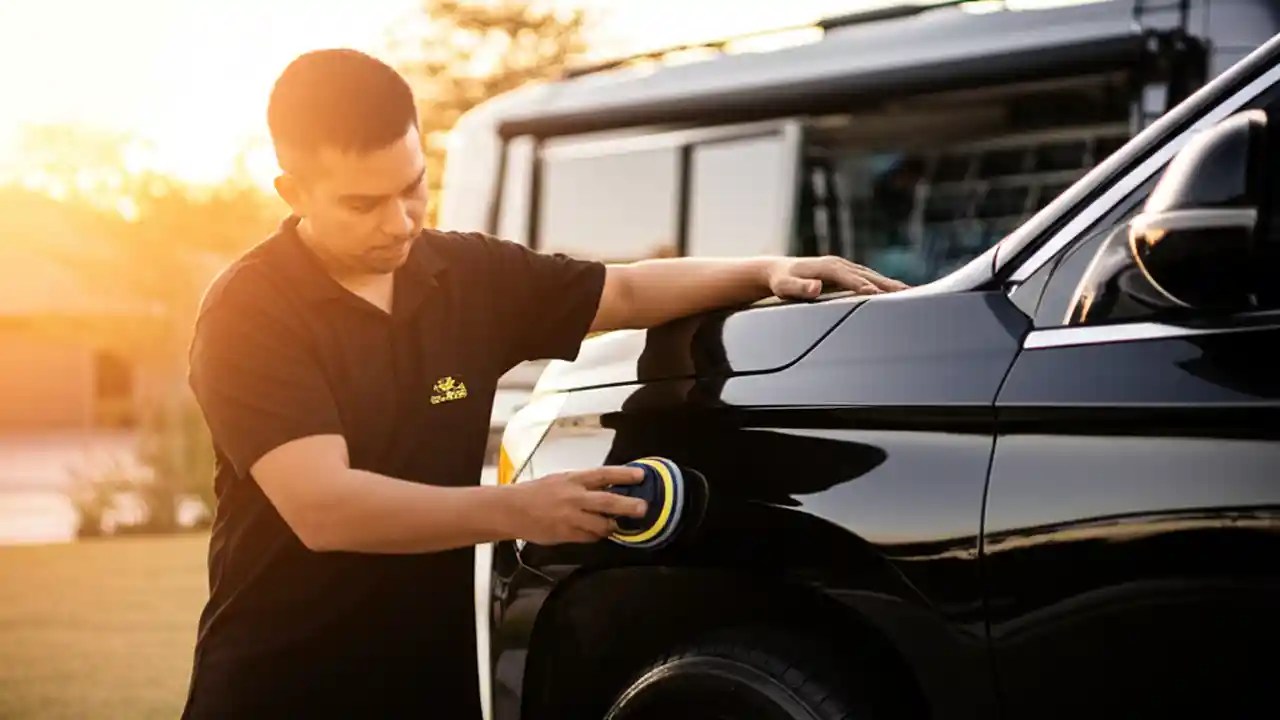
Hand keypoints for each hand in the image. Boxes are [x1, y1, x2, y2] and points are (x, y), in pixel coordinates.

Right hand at [508, 466, 647, 543]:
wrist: (512, 510)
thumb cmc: (537, 492)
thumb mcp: (561, 480)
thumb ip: (584, 485)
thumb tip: (610, 487)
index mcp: (573, 479)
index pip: (603, 474)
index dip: (624, 474)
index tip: (641, 475)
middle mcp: (574, 497)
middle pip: (607, 501)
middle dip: (628, 505)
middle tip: (643, 508)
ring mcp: (571, 517)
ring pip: (601, 524)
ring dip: (613, 525)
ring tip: (619, 525)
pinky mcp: (566, 534)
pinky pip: (589, 537)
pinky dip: (597, 535)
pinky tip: (599, 533)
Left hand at [766, 256, 909, 299]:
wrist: (777, 270)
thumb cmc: (781, 281)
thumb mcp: (785, 287)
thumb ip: (799, 288)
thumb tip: (816, 287)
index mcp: (828, 267)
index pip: (851, 279)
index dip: (865, 287)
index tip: (880, 297)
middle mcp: (839, 265)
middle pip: (869, 275)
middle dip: (889, 286)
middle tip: (911, 295)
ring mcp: (844, 268)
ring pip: (873, 276)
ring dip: (892, 285)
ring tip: (914, 295)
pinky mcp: (846, 274)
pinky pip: (869, 279)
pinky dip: (884, 286)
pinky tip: (898, 294)